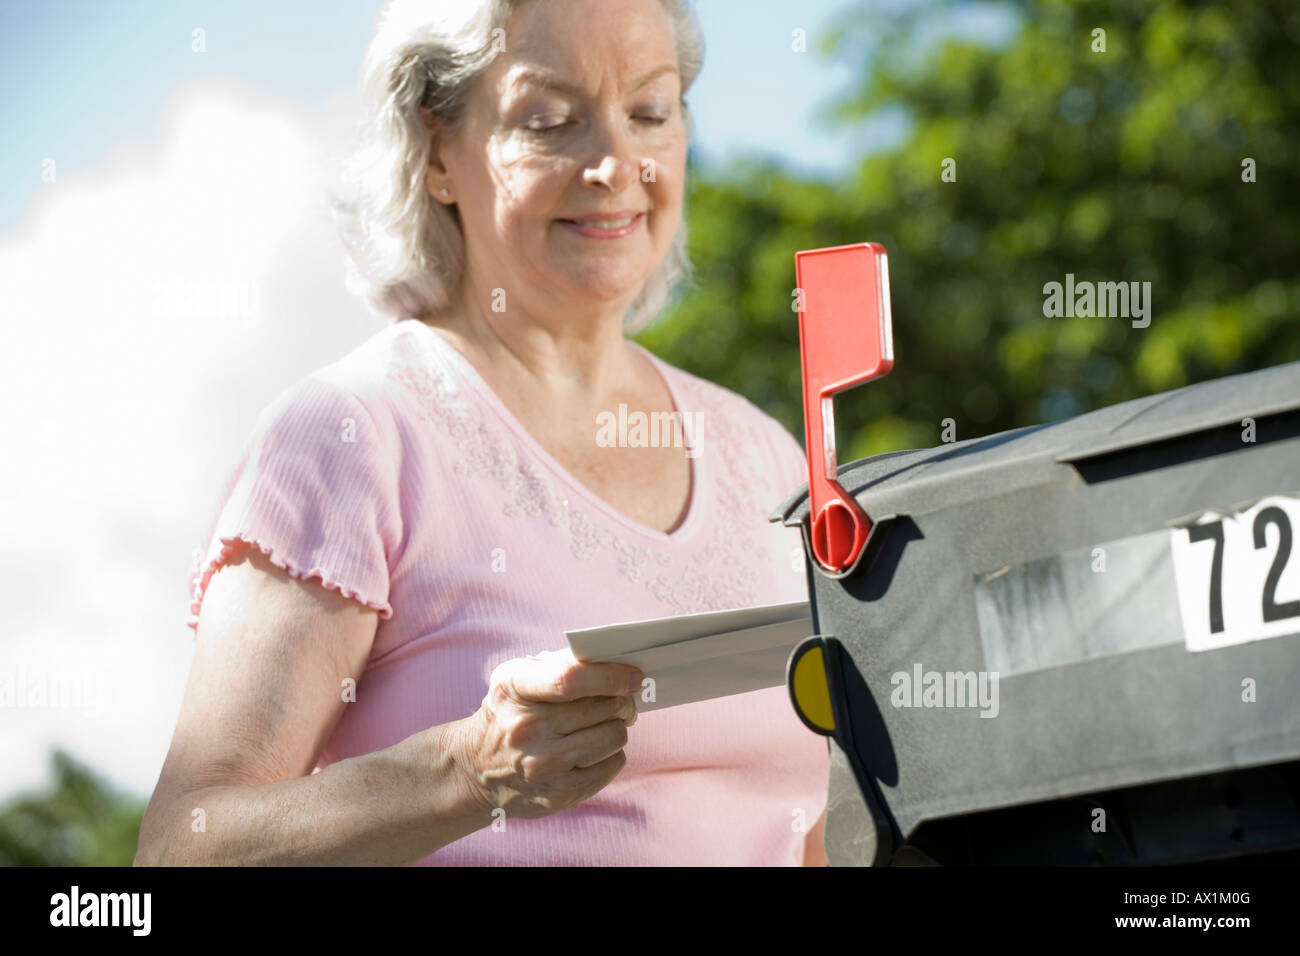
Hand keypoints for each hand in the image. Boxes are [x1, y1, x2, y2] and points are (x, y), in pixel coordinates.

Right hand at [451, 649, 641, 819]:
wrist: (475, 767)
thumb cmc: (511, 711)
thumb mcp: (520, 676)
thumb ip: (563, 663)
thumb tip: (616, 660)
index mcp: (513, 689)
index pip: (570, 679)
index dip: (610, 676)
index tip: (635, 676)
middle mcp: (524, 729)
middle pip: (603, 707)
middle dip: (622, 700)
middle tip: (620, 700)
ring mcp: (540, 766)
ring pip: (613, 736)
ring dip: (617, 727)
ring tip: (602, 725)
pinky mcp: (557, 795)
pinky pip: (612, 765)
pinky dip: (612, 753)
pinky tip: (593, 749)